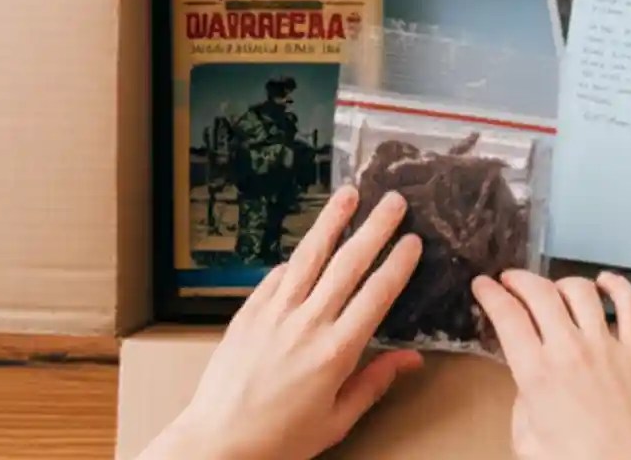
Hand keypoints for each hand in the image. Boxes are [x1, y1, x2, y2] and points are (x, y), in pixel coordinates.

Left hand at [138, 187, 422, 459]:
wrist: (217, 442)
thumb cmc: (279, 439)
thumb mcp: (337, 419)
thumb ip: (374, 382)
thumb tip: (411, 359)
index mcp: (336, 352)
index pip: (376, 294)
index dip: (398, 263)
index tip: (413, 241)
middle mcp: (307, 324)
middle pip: (348, 263)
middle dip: (375, 228)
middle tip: (393, 201)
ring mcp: (274, 313)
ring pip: (310, 256)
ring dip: (332, 222)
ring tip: (349, 194)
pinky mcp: (249, 312)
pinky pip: (277, 275)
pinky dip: (296, 257)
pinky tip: (309, 244)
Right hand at [472, 270, 630, 459]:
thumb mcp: (527, 440)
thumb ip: (522, 403)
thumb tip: (528, 382)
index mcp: (537, 373)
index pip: (507, 315)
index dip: (490, 294)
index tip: (483, 286)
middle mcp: (570, 350)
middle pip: (539, 292)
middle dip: (518, 279)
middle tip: (510, 280)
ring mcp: (606, 346)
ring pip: (581, 290)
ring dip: (561, 282)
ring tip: (553, 288)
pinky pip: (630, 303)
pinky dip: (616, 284)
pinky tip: (605, 282)